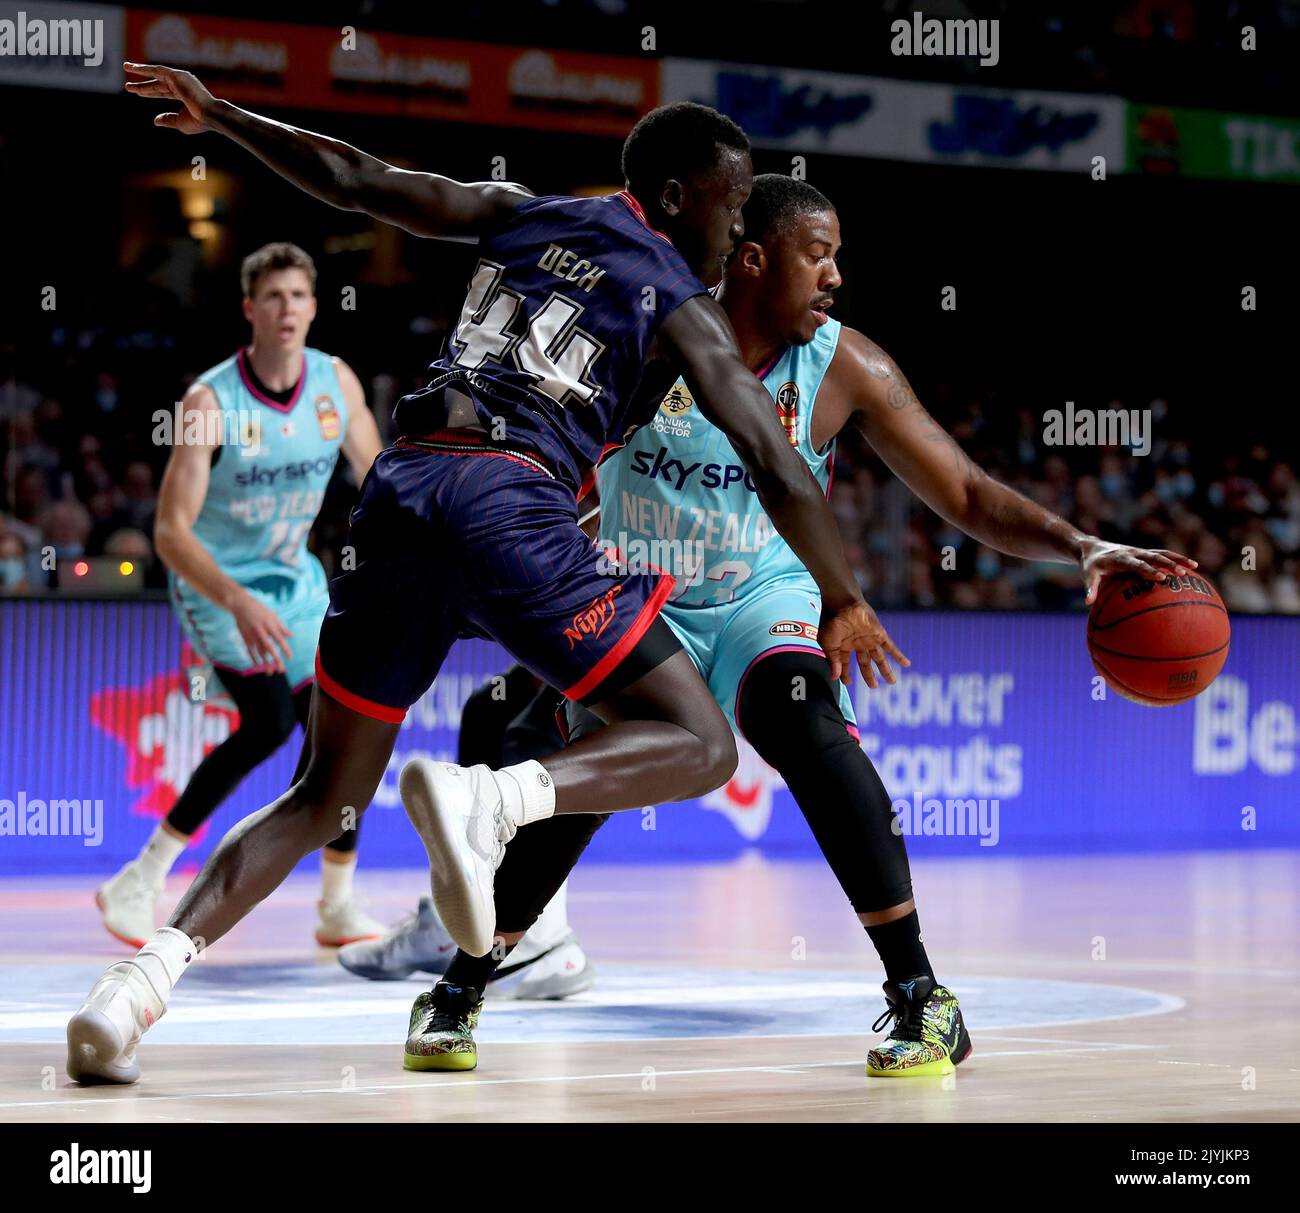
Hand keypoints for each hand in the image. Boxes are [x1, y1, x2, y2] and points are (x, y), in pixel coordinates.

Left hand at [124, 62, 216, 133]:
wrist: (210, 115)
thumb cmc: (199, 121)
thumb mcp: (179, 122)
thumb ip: (168, 119)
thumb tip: (155, 120)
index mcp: (184, 95)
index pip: (163, 92)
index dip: (150, 92)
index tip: (137, 92)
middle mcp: (181, 84)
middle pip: (157, 83)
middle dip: (143, 84)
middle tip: (128, 85)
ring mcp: (180, 78)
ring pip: (155, 73)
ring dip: (139, 70)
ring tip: (126, 67)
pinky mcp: (177, 75)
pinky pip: (157, 70)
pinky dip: (145, 68)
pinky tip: (134, 67)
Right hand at [230, 591, 292, 672]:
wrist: (241, 605)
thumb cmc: (260, 610)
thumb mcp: (273, 615)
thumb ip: (281, 627)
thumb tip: (291, 636)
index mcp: (269, 624)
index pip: (279, 639)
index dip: (285, 649)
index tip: (290, 657)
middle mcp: (260, 631)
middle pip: (269, 648)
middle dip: (275, 660)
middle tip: (281, 670)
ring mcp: (251, 635)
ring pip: (259, 651)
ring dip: (265, 663)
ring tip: (270, 672)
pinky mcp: (245, 637)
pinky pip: (250, 650)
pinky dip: (254, 658)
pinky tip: (258, 666)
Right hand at [818, 599, 910, 687]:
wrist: (842, 604)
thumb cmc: (830, 622)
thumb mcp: (828, 645)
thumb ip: (833, 661)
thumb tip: (835, 677)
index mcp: (843, 646)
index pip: (846, 663)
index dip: (845, 674)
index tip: (847, 682)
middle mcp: (857, 644)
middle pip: (865, 663)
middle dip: (869, 675)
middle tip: (874, 686)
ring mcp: (869, 640)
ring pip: (879, 658)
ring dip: (886, 670)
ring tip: (892, 682)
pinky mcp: (879, 635)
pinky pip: (891, 647)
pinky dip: (898, 656)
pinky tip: (906, 665)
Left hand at [1079, 537, 1197, 603]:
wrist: (1092, 547)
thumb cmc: (1091, 565)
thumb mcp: (1088, 575)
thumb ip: (1090, 588)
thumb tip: (1088, 603)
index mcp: (1120, 558)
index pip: (1136, 564)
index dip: (1148, 570)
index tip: (1160, 577)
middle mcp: (1132, 553)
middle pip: (1153, 557)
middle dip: (1168, 564)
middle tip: (1181, 574)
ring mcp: (1140, 551)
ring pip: (1162, 553)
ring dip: (1177, 559)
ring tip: (1194, 567)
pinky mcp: (1144, 553)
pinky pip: (1162, 555)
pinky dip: (1176, 559)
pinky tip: (1190, 567)